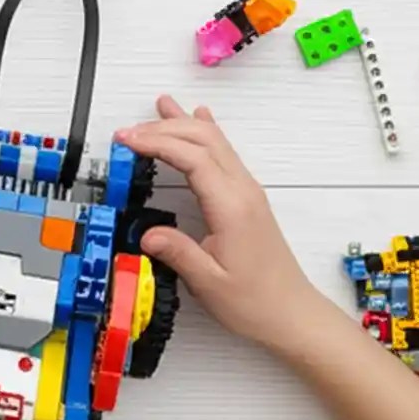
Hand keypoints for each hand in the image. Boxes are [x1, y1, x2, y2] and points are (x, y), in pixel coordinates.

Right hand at [115, 95, 321, 351]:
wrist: (292, 313)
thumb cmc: (255, 302)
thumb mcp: (209, 283)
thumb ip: (177, 253)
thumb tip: (147, 234)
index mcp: (232, 207)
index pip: (192, 158)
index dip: (157, 142)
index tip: (127, 140)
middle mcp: (243, 192)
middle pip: (203, 140)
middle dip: (164, 128)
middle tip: (128, 132)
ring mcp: (247, 192)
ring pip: (215, 142)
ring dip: (184, 123)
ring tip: (161, 106)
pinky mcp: (247, 198)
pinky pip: (224, 153)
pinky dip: (206, 133)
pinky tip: (201, 120)